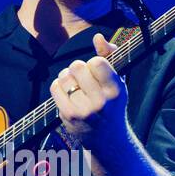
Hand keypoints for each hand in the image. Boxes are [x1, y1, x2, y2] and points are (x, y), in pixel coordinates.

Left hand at [49, 35, 128, 154]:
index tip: (96, 72)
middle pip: (77, 66)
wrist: (108, 139)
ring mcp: (84, 110)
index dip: (93, 63)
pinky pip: (55, 88)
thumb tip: (98, 37)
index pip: (97, 62)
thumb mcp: (119, 82)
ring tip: (74, 85)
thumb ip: (111, 56)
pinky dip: (58, 86)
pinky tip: (66, 92)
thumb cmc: (112, 104)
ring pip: (64, 76)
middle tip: (82, 78)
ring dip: (67, 77)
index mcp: (116, 90)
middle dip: (78, 68)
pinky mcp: (69, 115)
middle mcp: (101, 102)